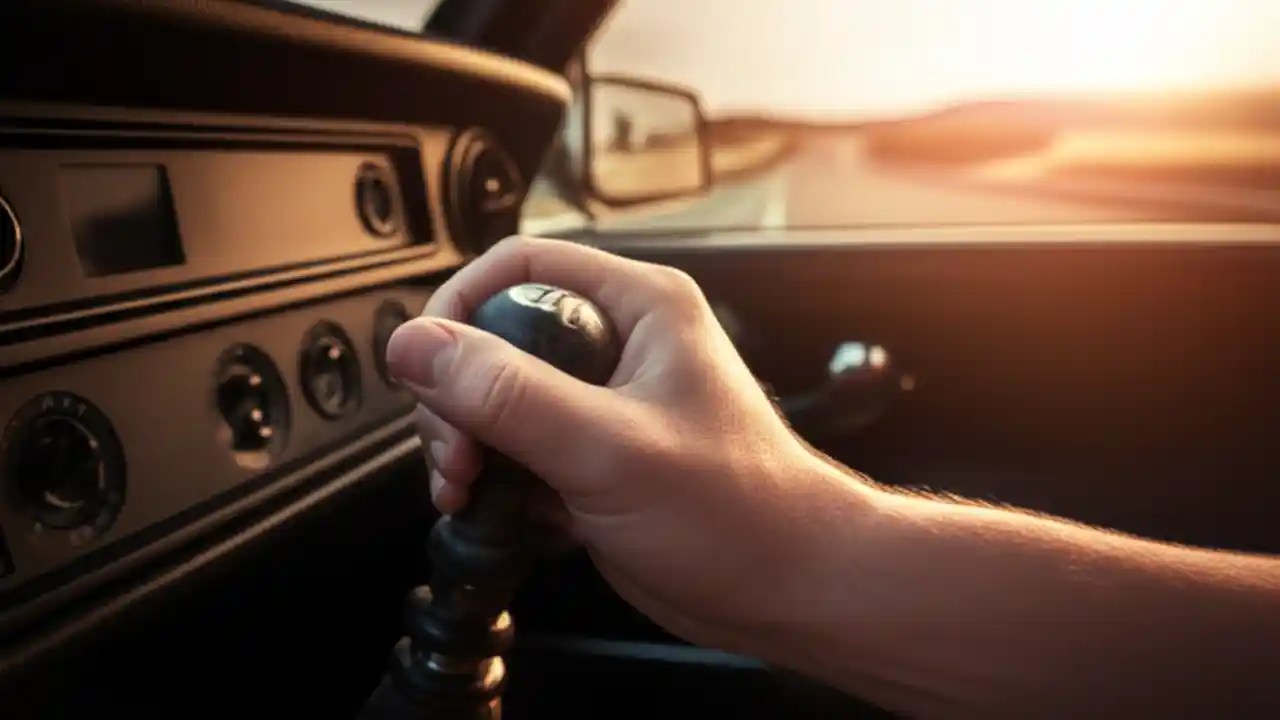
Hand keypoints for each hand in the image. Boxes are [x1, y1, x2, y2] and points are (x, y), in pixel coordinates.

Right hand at [384, 236, 867, 654]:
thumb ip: (508, 393)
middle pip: (495, 339)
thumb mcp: (609, 447)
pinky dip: (499, 484)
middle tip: (455, 455)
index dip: (457, 308)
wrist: (787, 591)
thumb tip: (417, 345)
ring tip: (471, 493)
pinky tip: (513, 519)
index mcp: (638, 308)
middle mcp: (618, 346)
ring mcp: (604, 406)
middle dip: (456, 397)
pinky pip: (519, 452)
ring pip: (499, 401)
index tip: (423, 366)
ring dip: (469, 446)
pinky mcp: (594, 460)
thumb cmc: (738, 512)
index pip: (518, 268)